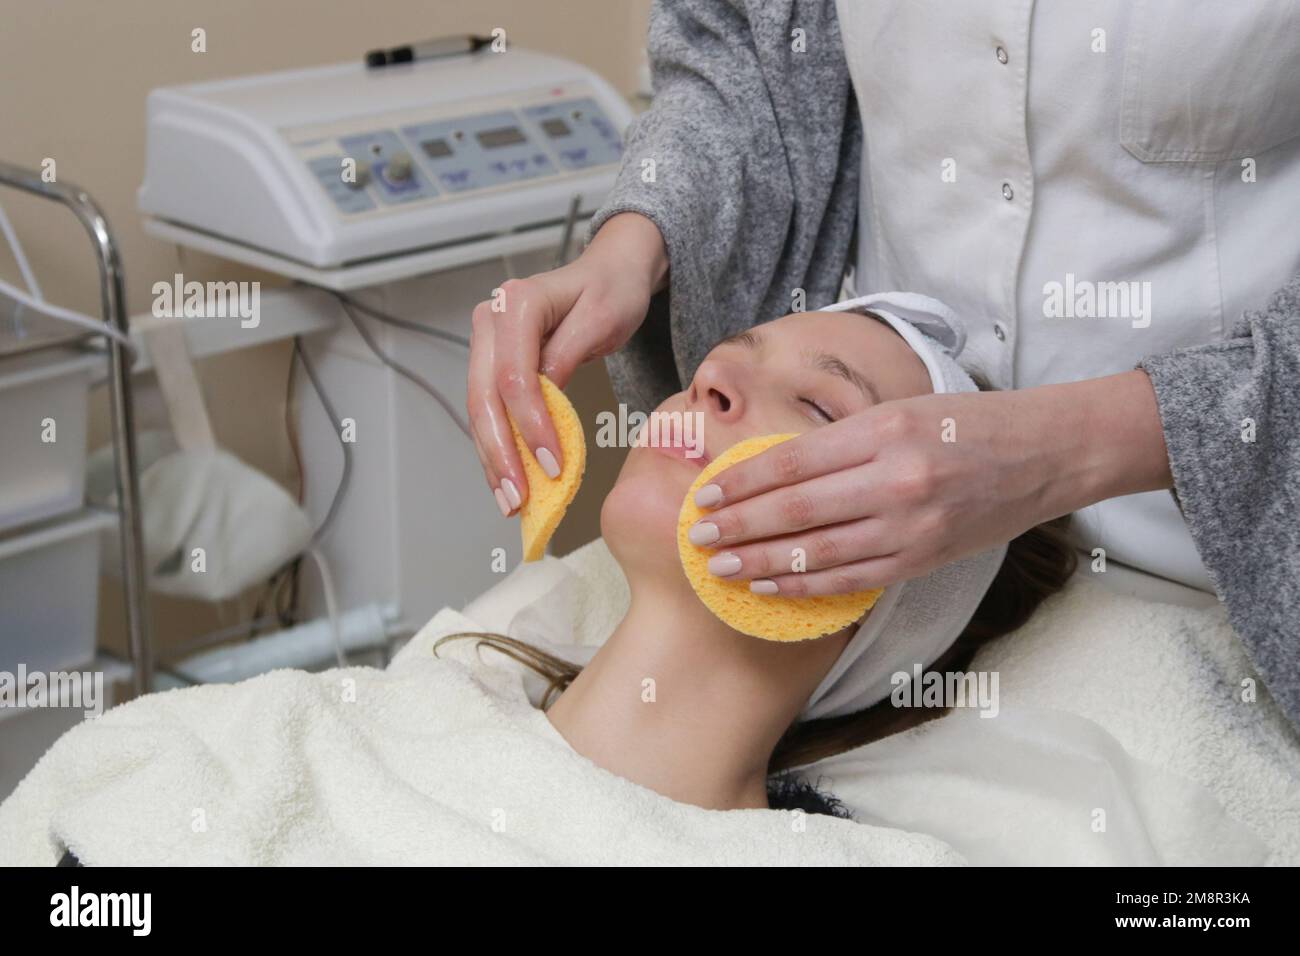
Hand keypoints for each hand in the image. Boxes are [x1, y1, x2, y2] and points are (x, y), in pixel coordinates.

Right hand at [468, 212, 667, 513]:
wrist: (610, 271)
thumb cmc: (612, 289)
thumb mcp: (602, 316)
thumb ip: (568, 353)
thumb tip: (543, 397)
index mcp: (516, 304)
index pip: (514, 377)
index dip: (530, 425)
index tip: (551, 465)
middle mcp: (490, 321)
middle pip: (485, 398)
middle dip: (501, 454)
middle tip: (518, 499)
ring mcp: (488, 343)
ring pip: (482, 411)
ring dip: (495, 460)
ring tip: (511, 503)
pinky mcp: (496, 364)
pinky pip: (494, 411)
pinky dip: (501, 448)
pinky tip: (510, 481)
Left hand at [687, 371, 1171, 593]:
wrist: (1045, 455)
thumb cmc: (968, 423)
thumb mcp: (901, 409)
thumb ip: (841, 439)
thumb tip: (772, 467)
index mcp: (883, 431)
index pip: (792, 461)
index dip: (741, 481)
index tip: (705, 493)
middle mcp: (894, 481)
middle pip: (795, 510)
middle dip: (738, 526)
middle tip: (697, 535)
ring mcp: (909, 528)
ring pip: (816, 553)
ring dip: (759, 563)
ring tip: (719, 566)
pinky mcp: (921, 560)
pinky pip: (849, 580)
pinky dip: (803, 586)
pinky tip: (768, 585)